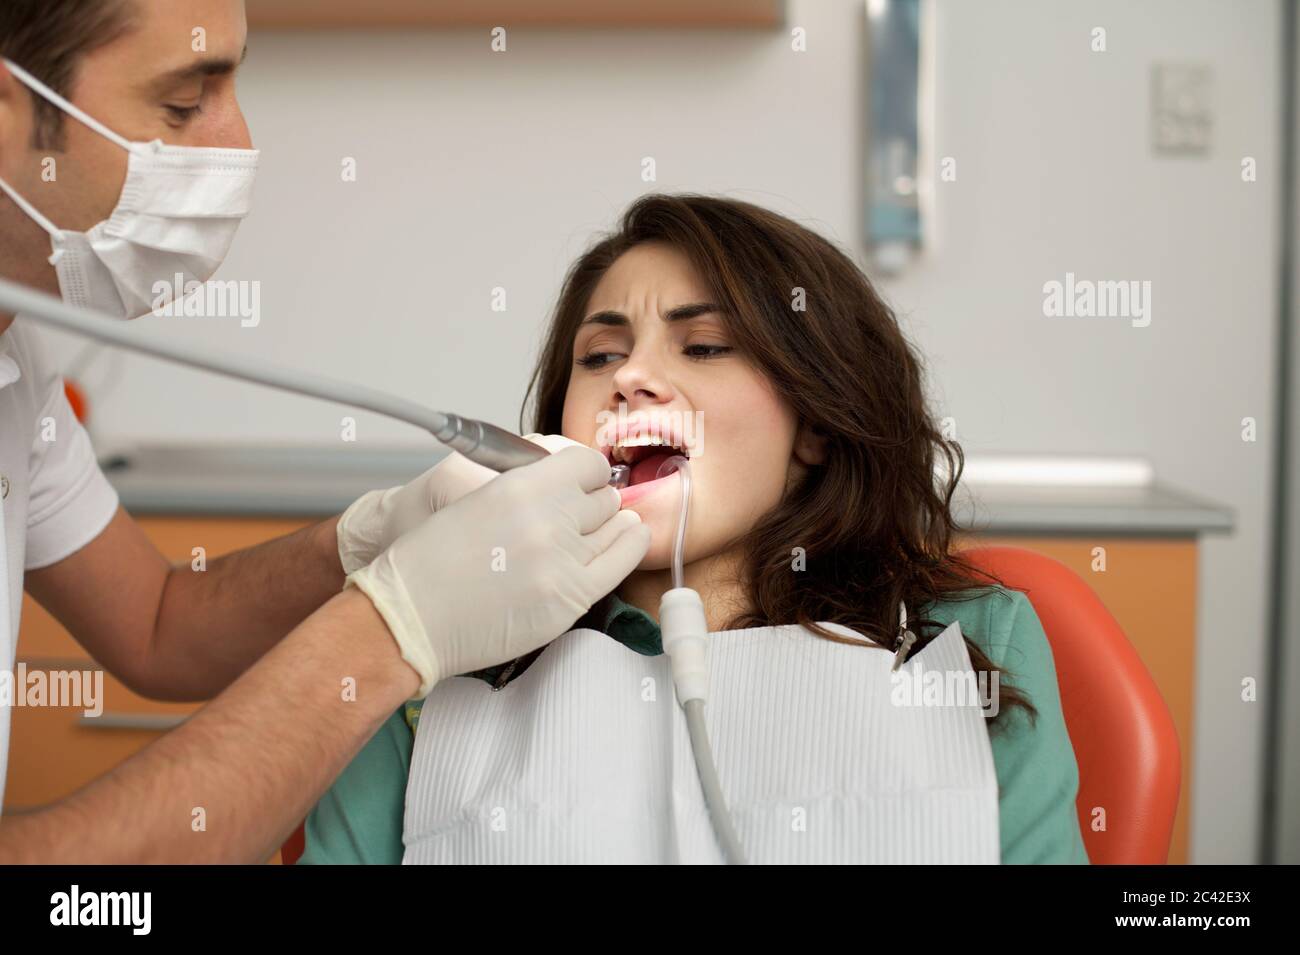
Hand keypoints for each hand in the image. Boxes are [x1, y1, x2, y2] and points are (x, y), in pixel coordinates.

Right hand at [346, 444, 648, 696]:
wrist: (411, 616)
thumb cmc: (434, 557)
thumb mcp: (474, 492)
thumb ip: (528, 479)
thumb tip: (576, 472)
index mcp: (521, 486)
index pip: (588, 463)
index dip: (586, 472)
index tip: (582, 480)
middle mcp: (548, 520)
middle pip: (603, 497)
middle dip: (594, 501)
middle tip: (579, 512)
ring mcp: (563, 562)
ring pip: (617, 527)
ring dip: (610, 525)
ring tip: (601, 528)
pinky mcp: (570, 599)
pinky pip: (621, 562)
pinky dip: (627, 546)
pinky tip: (625, 540)